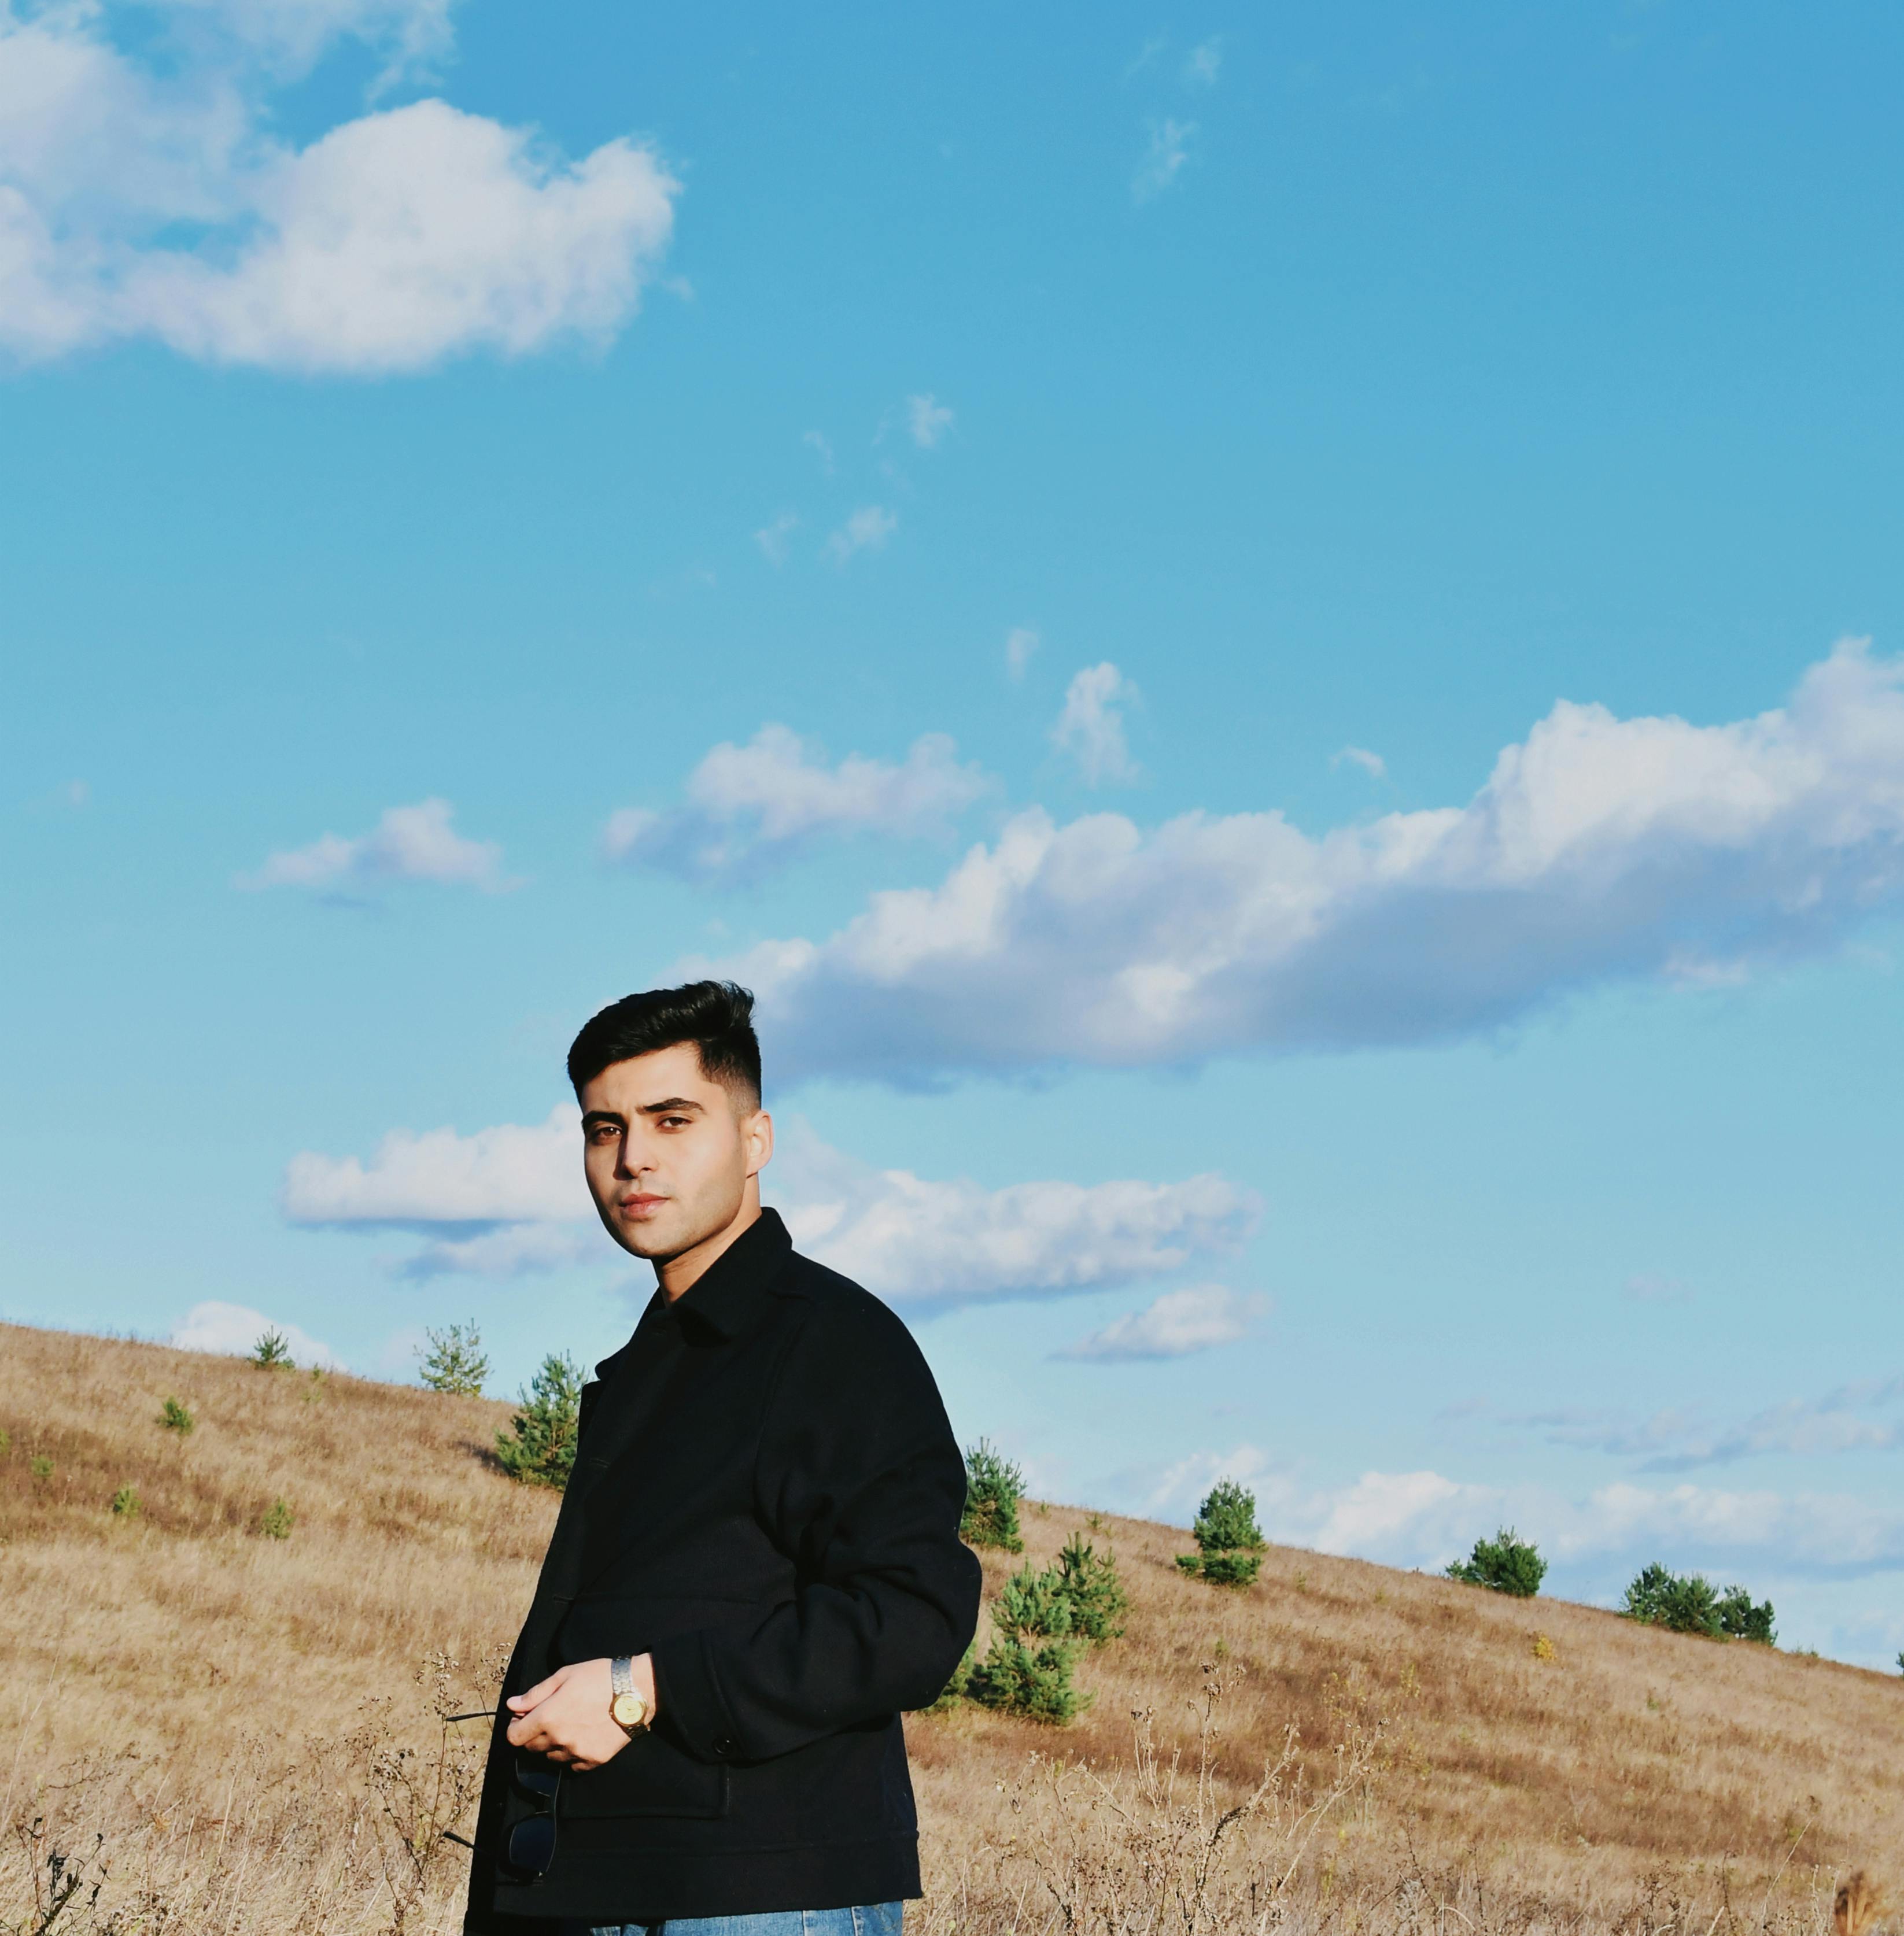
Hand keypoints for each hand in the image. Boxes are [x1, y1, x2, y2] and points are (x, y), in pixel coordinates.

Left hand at [504, 1654, 656, 1771]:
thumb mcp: (565, 1675)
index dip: (515, 1727)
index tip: (524, 1719)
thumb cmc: (599, 1676)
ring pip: (552, 1757)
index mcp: (548, 1717)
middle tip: (549, 1718)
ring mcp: (576, 1753)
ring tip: (569, 1726)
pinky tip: (583, 1736)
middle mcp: (559, 1740)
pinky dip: (572, 1754)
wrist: (636, 1691)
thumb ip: (535, 1693)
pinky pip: (573, 1764)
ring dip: (553, 1745)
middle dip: (534, 1734)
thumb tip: (512, 1705)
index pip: (514, 1737)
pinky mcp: (593, 1760)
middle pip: (531, 1748)